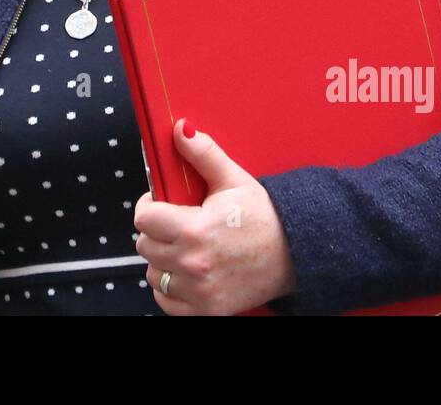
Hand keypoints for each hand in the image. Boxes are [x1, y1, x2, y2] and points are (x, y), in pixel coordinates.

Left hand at [133, 118, 296, 314]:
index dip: (149, 206)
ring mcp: (200, 291)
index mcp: (196, 230)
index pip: (143, 219)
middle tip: (177, 223)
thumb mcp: (234, 179)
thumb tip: (180, 130)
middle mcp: (194, 264)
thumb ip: (203, 153)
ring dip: (163, 260)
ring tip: (185, 247)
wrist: (297, 254)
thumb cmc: (265, 217)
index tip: (161, 203)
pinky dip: (170, 289)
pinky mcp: (207, 310)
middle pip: (145, 245)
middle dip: (157, 231)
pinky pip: (166, 301)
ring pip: (153, 274)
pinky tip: (187, 272)